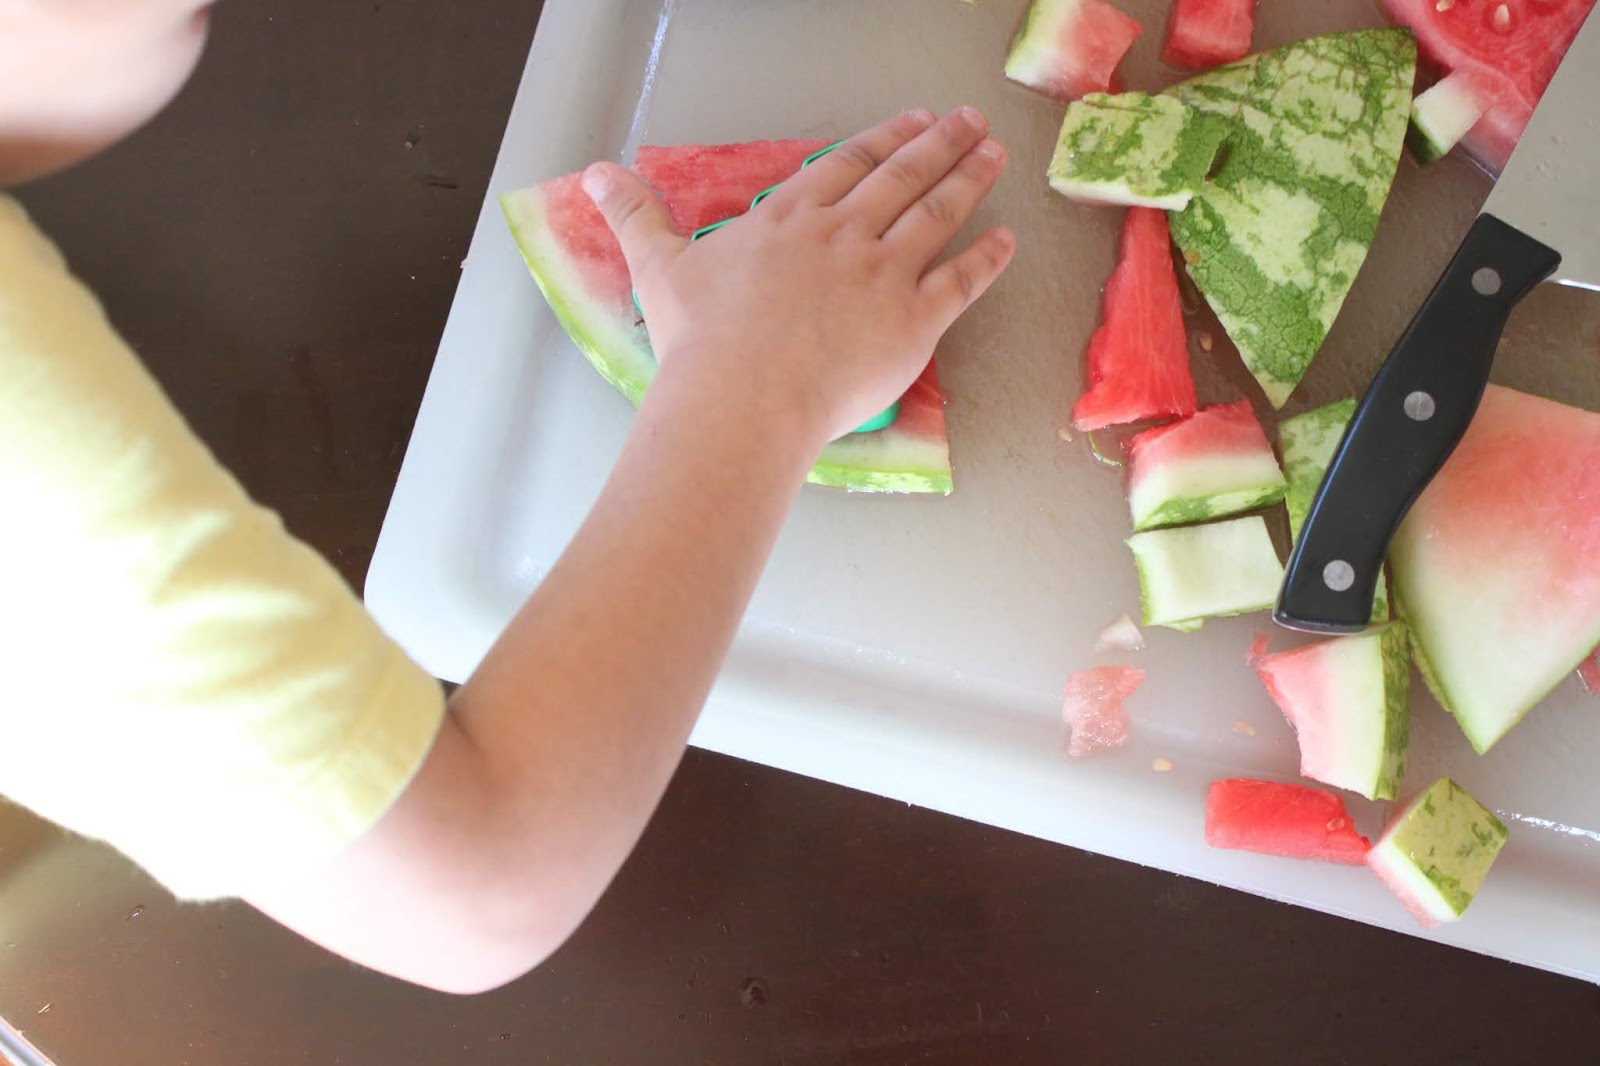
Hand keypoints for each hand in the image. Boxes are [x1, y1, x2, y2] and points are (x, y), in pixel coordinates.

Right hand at [581, 107, 1014, 444]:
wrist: (742, 397)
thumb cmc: (701, 340)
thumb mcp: (659, 267)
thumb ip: (636, 216)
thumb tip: (596, 175)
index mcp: (791, 219)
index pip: (848, 165)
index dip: (884, 139)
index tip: (913, 121)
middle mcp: (844, 235)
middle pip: (901, 177)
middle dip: (940, 144)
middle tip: (970, 122)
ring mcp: (884, 274)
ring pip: (937, 214)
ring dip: (970, 180)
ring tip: (994, 155)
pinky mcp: (914, 321)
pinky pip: (961, 282)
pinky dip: (988, 258)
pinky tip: (1007, 239)